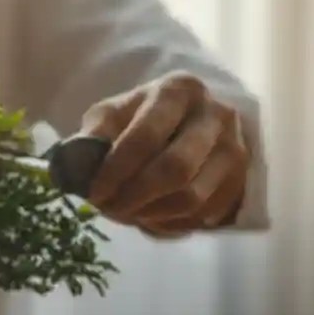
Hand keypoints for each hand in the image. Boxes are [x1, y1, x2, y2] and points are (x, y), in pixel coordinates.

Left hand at [81, 71, 248, 236]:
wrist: (186, 121)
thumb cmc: (140, 118)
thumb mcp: (110, 116)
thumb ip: (91, 137)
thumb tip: (72, 168)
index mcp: (179, 90)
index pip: (145, 136)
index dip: (116, 170)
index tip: (93, 193)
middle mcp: (216, 114)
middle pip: (175, 169)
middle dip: (135, 197)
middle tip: (108, 209)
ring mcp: (235, 148)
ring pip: (192, 197)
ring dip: (151, 215)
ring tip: (125, 214)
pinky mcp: (241, 180)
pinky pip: (204, 215)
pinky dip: (171, 224)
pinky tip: (149, 217)